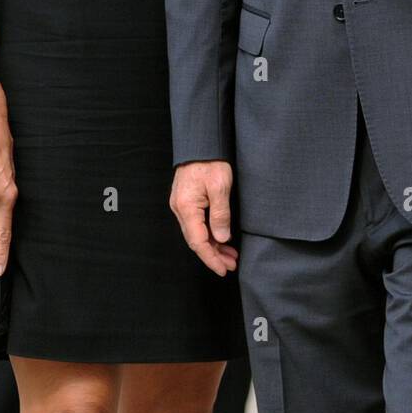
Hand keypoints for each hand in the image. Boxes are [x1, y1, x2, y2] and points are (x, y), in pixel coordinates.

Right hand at [170, 161, 238, 275]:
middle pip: (196, 240)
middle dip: (214, 255)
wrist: (201, 142)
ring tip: (230, 256)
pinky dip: (210, 234)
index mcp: (186, 207)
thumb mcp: (220, 186)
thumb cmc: (211, 161)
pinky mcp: (187, 201)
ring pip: (197, 233)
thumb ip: (220, 214)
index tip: (223, 270)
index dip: (211, 259)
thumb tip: (222, 238)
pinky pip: (197, 224)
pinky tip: (222, 238)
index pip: (198, 242)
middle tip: (231, 265)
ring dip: (214, 246)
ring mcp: (182, 205)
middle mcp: (180, 209)